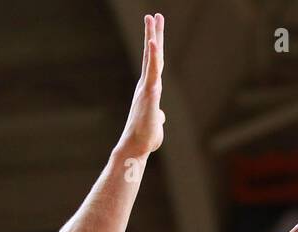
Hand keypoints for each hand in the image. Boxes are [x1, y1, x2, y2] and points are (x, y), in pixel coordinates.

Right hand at [117, 13, 164, 155]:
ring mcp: (147, 89)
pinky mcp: (149, 95)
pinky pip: (152, 72)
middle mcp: (146, 85)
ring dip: (152, 39)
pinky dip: (153, 57)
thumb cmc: (144, 138)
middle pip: (151, 55)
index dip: (154, 46)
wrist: (135, 149)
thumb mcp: (155, 123)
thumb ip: (158, 115)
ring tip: (152, 21)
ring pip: (151, 59)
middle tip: (154, 15)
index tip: (154, 29)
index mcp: (148, 89)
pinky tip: (153, 44)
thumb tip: (161, 115)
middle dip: (153, 34)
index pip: (153, 63)